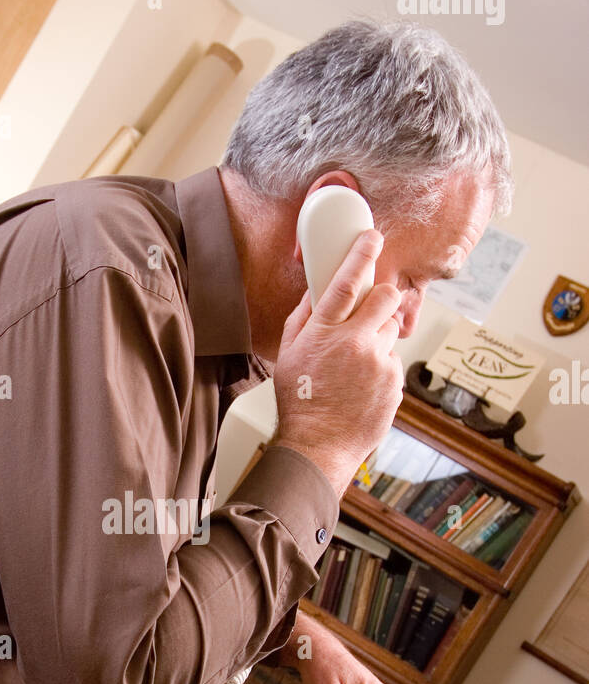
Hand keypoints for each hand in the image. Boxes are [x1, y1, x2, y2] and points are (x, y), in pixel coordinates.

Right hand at [272, 229, 403, 497]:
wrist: (319, 446)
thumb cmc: (300, 402)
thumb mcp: (289, 355)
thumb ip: (303, 319)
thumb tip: (316, 292)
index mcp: (324, 333)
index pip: (346, 282)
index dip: (361, 255)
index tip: (373, 237)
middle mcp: (355, 342)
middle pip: (385, 297)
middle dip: (382, 296)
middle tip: (372, 308)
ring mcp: (378, 362)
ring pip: (390, 330)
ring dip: (378, 337)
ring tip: (358, 363)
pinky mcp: (395, 381)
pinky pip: (393, 361)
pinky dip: (381, 367)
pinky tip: (363, 386)